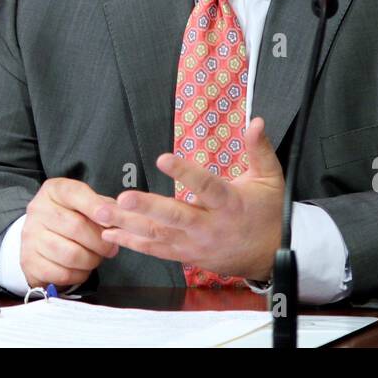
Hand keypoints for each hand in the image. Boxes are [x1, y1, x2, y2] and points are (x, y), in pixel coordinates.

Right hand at [20, 178, 119, 288]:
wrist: (39, 239)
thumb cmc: (70, 218)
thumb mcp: (84, 204)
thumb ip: (104, 207)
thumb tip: (121, 217)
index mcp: (53, 191)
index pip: (74, 193)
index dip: (95, 206)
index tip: (111, 219)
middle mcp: (38, 210)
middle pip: (77, 227)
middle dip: (101, 241)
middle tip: (111, 248)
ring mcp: (31, 237)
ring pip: (71, 254)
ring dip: (92, 260)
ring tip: (96, 257)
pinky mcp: (30, 262)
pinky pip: (63, 274)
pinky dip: (79, 274)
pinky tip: (81, 267)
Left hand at [93, 116, 283, 279]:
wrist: (272, 256)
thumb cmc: (269, 213)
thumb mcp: (270, 178)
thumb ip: (259, 149)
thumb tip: (255, 121)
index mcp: (230, 204)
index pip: (207, 186)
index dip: (186, 173)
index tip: (164, 159)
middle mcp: (210, 226)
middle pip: (176, 217)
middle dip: (147, 208)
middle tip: (124, 198)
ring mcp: (196, 244)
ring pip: (159, 235)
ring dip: (129, 225)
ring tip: (104, 213)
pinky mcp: (186, 255)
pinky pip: (156, 250)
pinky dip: (132, 243)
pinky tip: (110, 233)